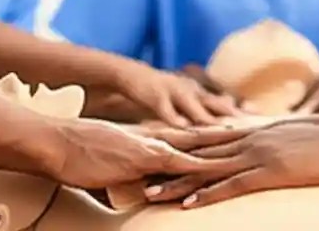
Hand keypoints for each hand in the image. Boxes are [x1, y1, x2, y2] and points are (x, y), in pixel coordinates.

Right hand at [45, 118, 239, 189]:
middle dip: (233, 135)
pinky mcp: (142, 157)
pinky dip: (197, 166)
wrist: (56, 143)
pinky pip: (176, 163)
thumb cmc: (77, 154)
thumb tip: (135, 187)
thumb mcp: (110, 164)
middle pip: (205, 135)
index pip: (194, 134)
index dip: (218, 132)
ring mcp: (152, 146)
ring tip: (253, 147)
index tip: (243, 130)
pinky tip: (217, 168)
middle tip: (262, 130)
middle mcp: (158, 137)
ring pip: (198, 147)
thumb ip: (128, 173)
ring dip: (224, 148)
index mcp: (153, 137)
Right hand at [122, 67, 240, 126]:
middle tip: (250, 127)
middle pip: (216, 104)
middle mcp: (193, 91)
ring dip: (206, 118)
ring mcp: (175, 92)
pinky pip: (166, 109)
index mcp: (201, 93)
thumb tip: (229, 116)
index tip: (263, 122)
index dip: (243, 113)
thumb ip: (204, 110)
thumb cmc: (164, 92)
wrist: (133, 75)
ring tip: (220, 129)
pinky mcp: (157, 97)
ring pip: (194, 106)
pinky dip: (175, 118)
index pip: (226, 104)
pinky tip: (183, 127)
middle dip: (233, 115)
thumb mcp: (185, 99)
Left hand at [146, 119, 318, 207]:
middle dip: (165, 162)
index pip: (207, 138)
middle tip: (134, 171)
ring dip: (176, 181)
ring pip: (208, 169)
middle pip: (198, 152)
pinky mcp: (271, 170)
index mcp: (255, 132)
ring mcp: (259, 154)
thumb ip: (275, 142)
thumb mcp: (297, 137)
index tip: (151, 151)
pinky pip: (233, 185)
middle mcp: (250, 140)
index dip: (177, 144)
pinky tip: (188, 204)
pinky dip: (208, 194)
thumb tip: (263, 151)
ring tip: (149, 192)